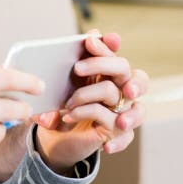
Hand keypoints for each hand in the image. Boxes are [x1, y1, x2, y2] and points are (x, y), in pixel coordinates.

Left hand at [35, 31, 148, 173]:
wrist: (57, 137)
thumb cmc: (63, 106)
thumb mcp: (59, 89)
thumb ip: (67, 67)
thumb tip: (74, 47)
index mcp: (106, 74)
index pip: (111, 55)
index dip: (104, 47)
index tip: (89, 40)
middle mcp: (120, 89)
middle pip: (124, 70)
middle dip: (101, 65)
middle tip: (77, 69)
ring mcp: (122, 110)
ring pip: (123, 99)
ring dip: (92, 100)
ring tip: (71, 107)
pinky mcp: (119, 132)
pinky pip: (121, 131)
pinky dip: (104, 133)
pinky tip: (101, 142)